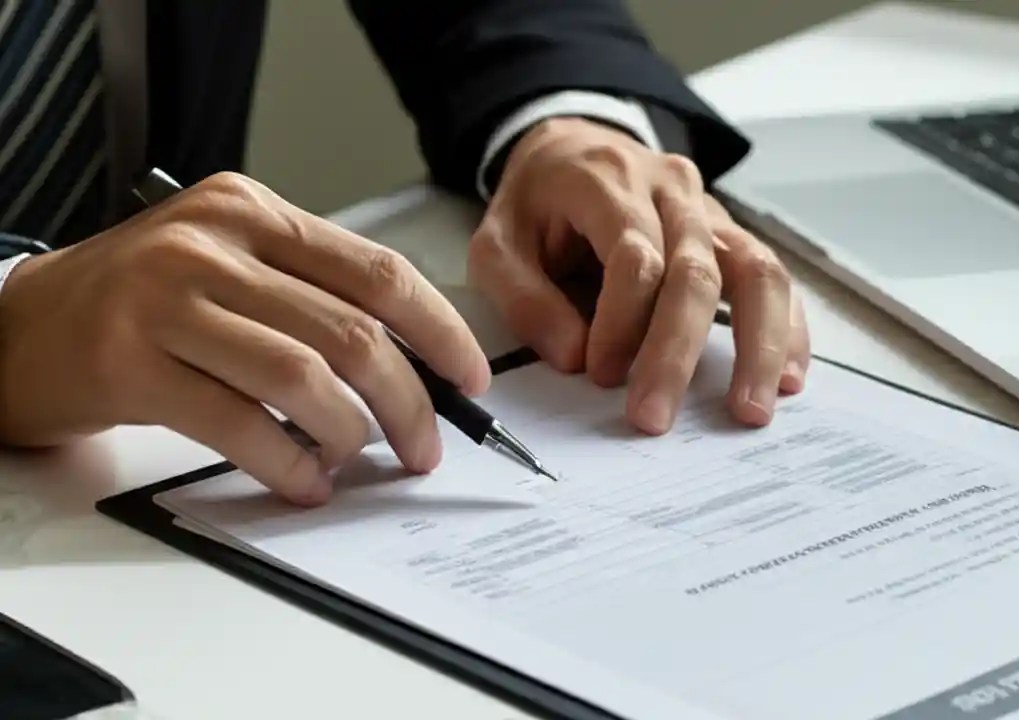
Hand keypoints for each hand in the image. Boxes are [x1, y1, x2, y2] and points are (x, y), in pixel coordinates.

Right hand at [0, 173, 487, 504]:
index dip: (440, 330)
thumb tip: (414, 365)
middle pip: (354, 331)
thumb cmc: (140, 303)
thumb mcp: (228, 264)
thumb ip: (309, 296)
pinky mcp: (130, 363)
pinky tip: (303, 480)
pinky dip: (287, 462)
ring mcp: (166, 299)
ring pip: (305, 377)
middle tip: (426, 444)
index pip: (377, 270)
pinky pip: (241, 424)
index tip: (470, 377)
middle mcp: (212, 243)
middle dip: (410, 400)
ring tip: (357, 459)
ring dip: (350, 434)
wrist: (17, 325)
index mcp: (251, 211)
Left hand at [469, 118, 809, 433]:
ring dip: (757, 345)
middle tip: (656, 417)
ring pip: (754, 270)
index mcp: (607, 180)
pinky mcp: (730, 234)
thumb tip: (575, 358)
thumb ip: (525, 299)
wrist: (573, 149)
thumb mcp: (496, 244)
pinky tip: (788, 374)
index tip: (599, 373)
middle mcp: (670, 188)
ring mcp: (709, 209)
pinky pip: (771, 277)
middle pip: (695, 270)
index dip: (620, 323)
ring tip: (752, 408)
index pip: (635, 256)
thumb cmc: (535, 206)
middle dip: (677, 352)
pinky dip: (785, 327)